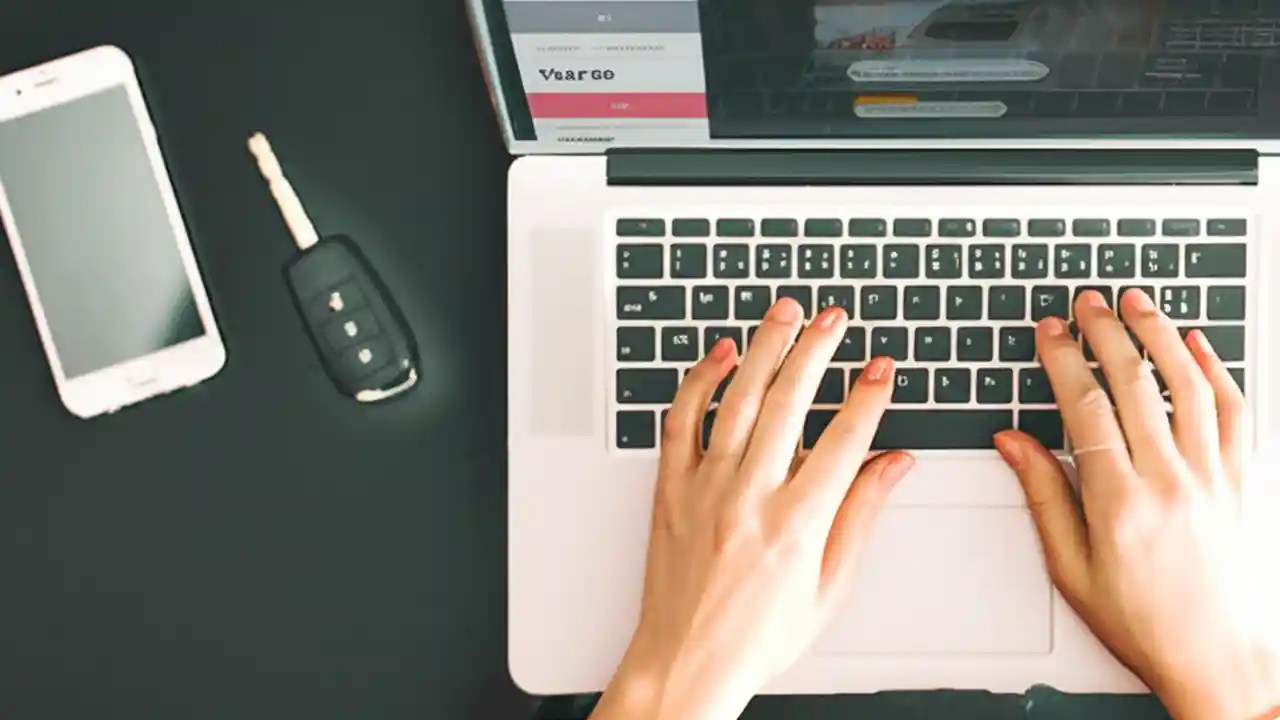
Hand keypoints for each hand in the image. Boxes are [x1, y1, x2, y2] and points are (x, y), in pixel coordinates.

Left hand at [591, 299, 913, 719]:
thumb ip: (861, 517)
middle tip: (835, 318)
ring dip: (765, 348)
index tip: (881, 367)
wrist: (686, 662)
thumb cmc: (756, 636)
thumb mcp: (829, 588)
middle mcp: (749, 496)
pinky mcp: (669, 488)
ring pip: (737, 399)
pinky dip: (699, 381)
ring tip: (786, 314)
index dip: (868, 395)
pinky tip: (720, 355)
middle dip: (817, 349)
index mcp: (797, 523)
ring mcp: (704, 487)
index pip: (844, 439)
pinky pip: (681, 421)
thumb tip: (893, 464)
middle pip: (788, 402)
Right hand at [995, 289, 1279, 719]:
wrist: (1215, 656)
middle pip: (1136, 384)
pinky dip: (1217, 371)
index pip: (1086, 408)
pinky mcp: (1241, 482)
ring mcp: (1213, 478)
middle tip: (1087, 302)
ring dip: (1161, 336)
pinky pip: (1235, 412)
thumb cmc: (1141, 620)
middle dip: (1106, 333)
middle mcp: (1171, 482)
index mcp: (1120, 503)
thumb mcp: (1070, 567)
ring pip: (1189, 386)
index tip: (1050, 332)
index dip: (1064, 360)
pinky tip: (1198, 344)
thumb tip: (1013, 443)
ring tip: (1138, 303)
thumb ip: (1042, 496)